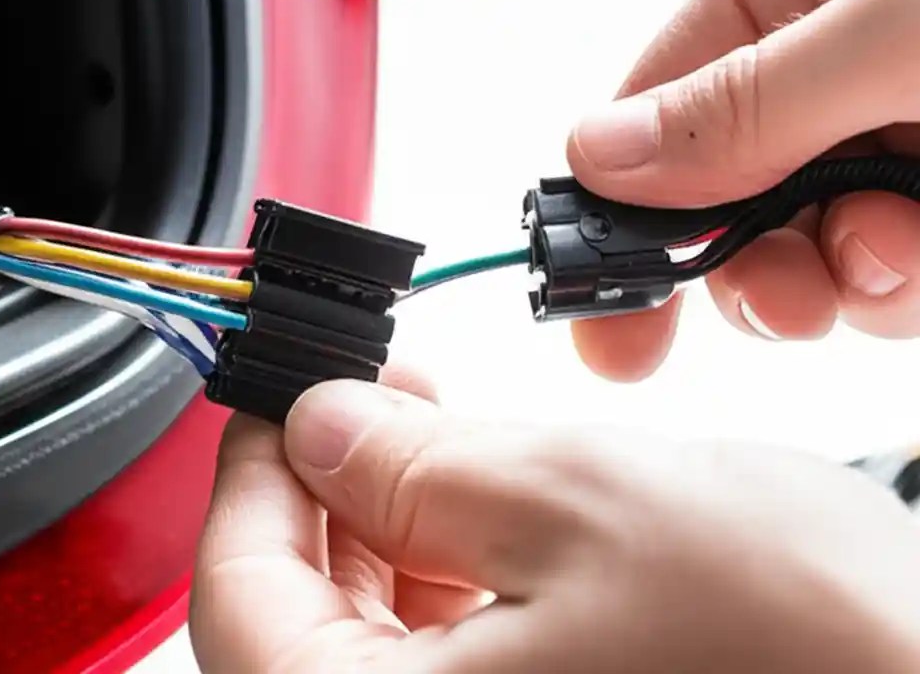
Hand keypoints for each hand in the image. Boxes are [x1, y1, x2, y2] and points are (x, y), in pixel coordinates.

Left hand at [190, 372, 919, 672]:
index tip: (278, 396)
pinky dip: (447, 582)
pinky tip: (485, 513)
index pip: (237, 602)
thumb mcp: (575, 503)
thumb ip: (412, 462)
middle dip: (326, 495)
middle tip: (367, 401)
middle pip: (298, 624)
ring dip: (388, 530)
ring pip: (370, 645)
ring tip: (434, 440)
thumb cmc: (806, 653)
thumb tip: (321, 425)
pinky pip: (449, 668)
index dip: (246, 477)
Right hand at [568, 0, 919, 380]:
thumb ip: (748, 104)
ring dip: (834, 281)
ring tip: (889, 254)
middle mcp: (831, 65)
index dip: (619, 204)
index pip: (659, 104)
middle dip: (739, 261)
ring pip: (805, 249)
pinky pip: (882, 274)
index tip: (597, 291)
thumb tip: (596, 158)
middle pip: (723, 196)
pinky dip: (896, 286)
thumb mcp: (899, 27)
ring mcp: (891, 134)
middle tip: (769, 297)